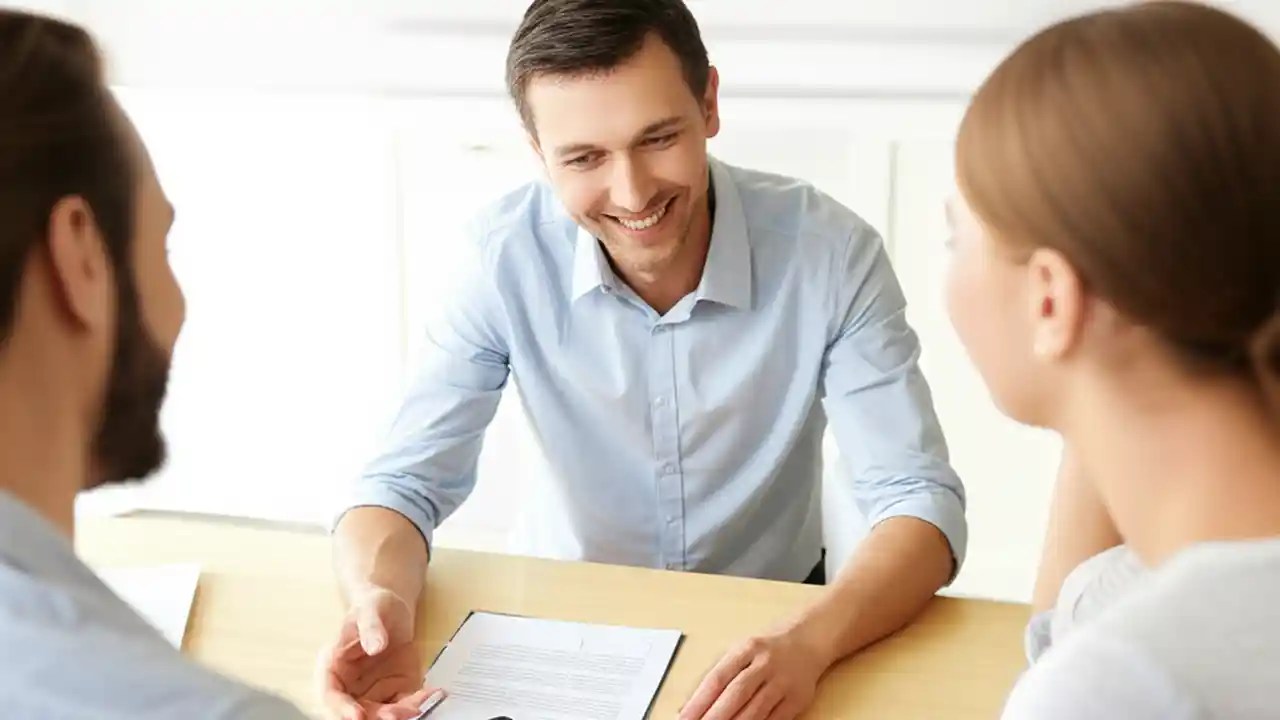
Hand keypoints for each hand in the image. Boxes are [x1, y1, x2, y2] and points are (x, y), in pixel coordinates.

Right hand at [317, 587, 440, 719]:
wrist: (393, 608)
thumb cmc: (373, 606)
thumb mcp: (371, 609)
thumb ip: (371, 627)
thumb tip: (375, 646)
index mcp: (334, 664)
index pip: (330, 693)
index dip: (340, 708)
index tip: (357, 715)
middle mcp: (350, 682)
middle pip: (356, 709)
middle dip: (375, 716)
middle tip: (395, 714)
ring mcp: (372, 688)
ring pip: (379, 712)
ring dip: (396, 714)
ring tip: (414, 708)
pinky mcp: (394, 688)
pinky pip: (403, 702)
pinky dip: (415, 703)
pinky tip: (429, 694)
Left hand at [679, 628, 827, 719]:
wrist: (809, 640)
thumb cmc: (767, 649)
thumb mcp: (742, 652)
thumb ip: (720, 675)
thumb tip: (691, 705)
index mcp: (746, 649)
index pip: (717, 678)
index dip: (698, 701)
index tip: (683, 717)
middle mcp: (764, 664)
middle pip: (735, 695)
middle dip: (714, 717)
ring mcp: (782, 682)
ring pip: (755, 709)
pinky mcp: (797, 698)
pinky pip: (775, 719)